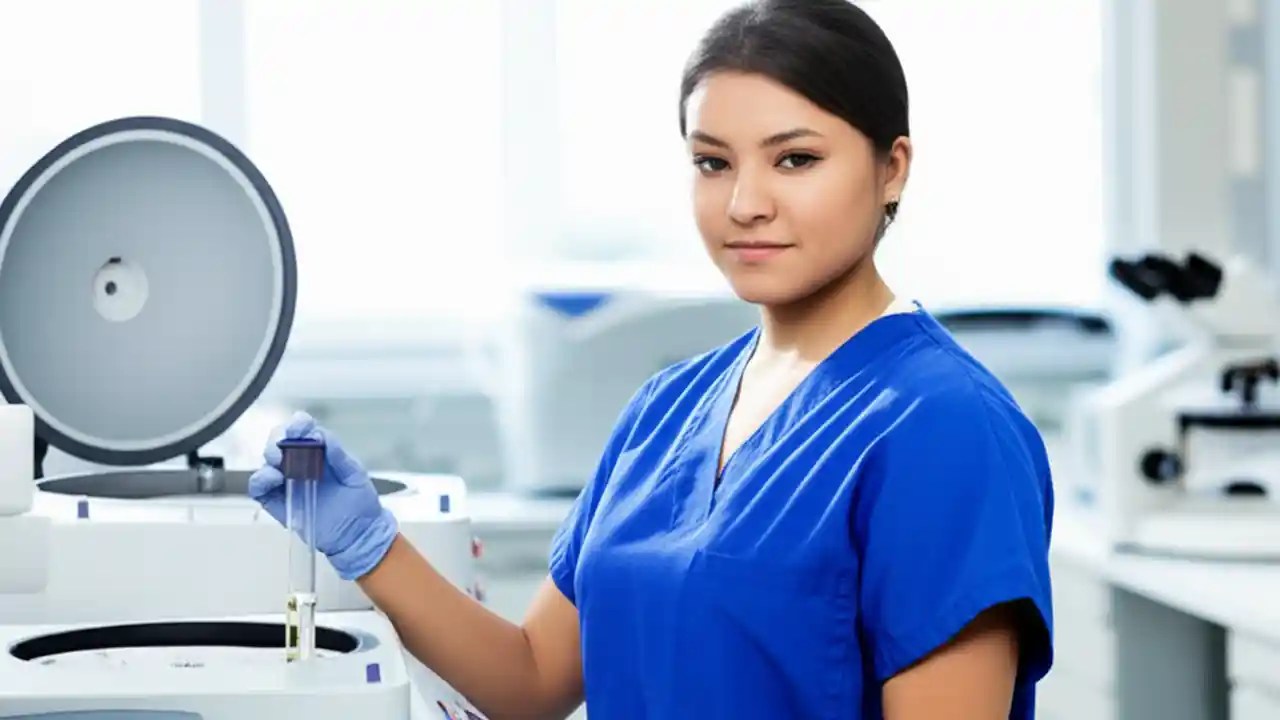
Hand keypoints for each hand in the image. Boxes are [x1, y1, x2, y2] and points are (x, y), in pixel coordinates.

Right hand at [248, 411, 397, 580]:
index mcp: (320, 452)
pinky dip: (260, 480)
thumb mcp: (355, 476)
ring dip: (269, 458)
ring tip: (279, 464)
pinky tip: (272, 479)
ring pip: (267, 462)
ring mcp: (287, 482)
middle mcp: (300, 464)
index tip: (300, 427)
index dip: (298, 425)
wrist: (357, 536)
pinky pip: (260, 488)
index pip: (302, 430)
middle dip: (278, 439)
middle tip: (284, 447)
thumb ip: (340, 457)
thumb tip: (324, 437)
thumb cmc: (360, 504)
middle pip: (279, 441)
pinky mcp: (277, 502)